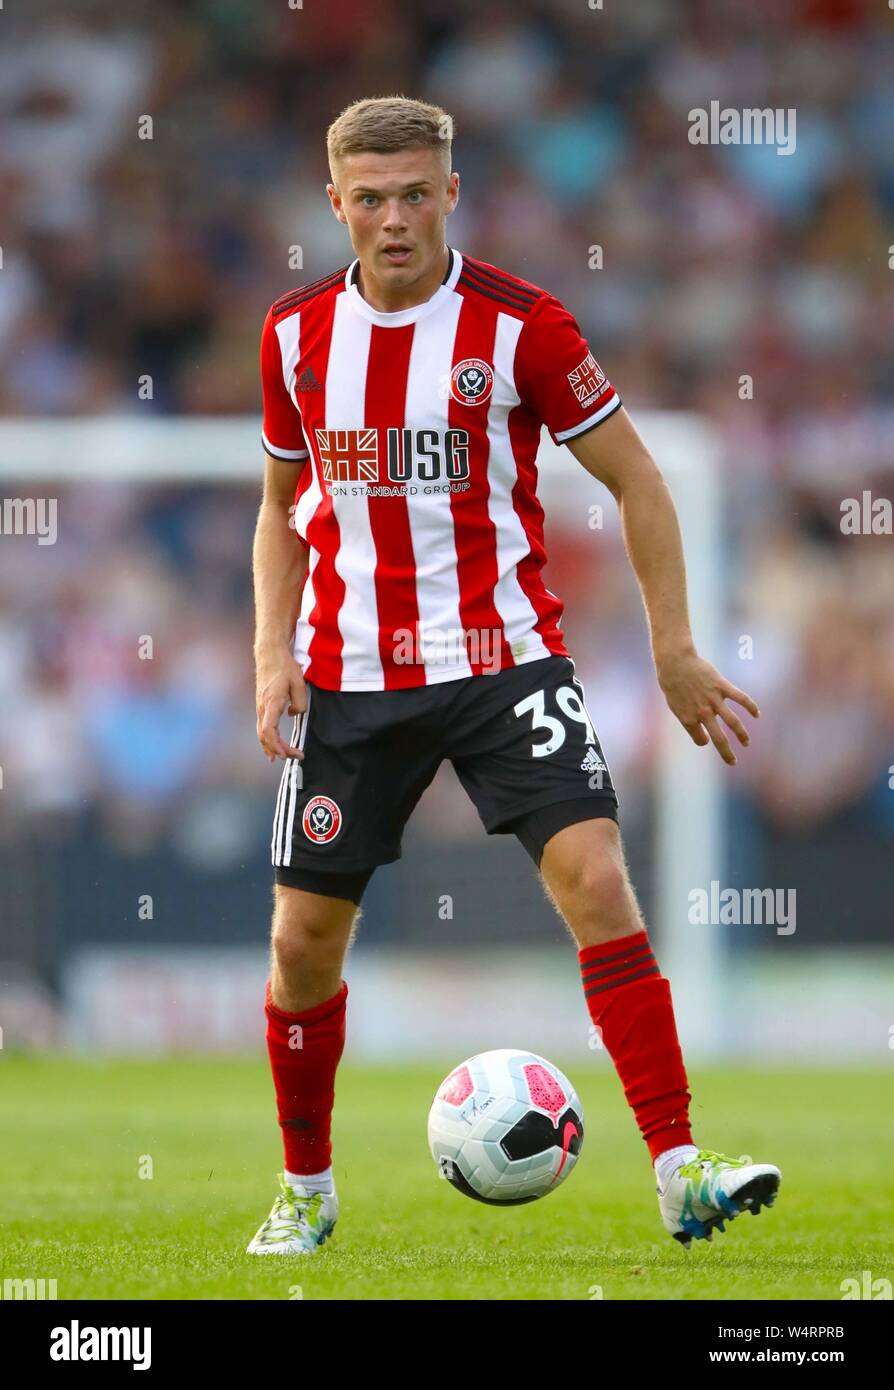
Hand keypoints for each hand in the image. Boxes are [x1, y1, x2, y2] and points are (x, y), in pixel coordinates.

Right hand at [255, 645, 307, 762]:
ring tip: (283, 758)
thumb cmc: (284, 666)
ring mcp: (260, 707)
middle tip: (296, 756)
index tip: (288, 754)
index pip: (269, 731)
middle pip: (265, 736)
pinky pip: (262, 727)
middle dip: (279, 750)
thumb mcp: (298, 683)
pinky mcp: (262, 705)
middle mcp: (262, 707)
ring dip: (272, 747)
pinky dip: (268, 739)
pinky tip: (273, 746)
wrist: (270, 653)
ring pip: (262, 733)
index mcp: (271, 703)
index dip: (277, 746)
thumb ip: (300, 702)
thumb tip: (294, 713)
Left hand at [656, 649, 758, 764]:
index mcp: (689, 719)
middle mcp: (703, 712)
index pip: (701, 739)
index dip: (704, 740)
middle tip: (733, 762)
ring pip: (733, 722)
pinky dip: (750, 706)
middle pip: (719, 738)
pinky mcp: (722, 686)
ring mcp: (713, 699)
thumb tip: (704, 736)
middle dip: (727, 753)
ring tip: (746, 743)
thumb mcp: (675, 707)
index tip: (707, 738)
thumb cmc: (673, 685)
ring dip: (741, 734)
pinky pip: (740, 698)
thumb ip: (689, 721)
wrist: (675, 663)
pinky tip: (757, 714)